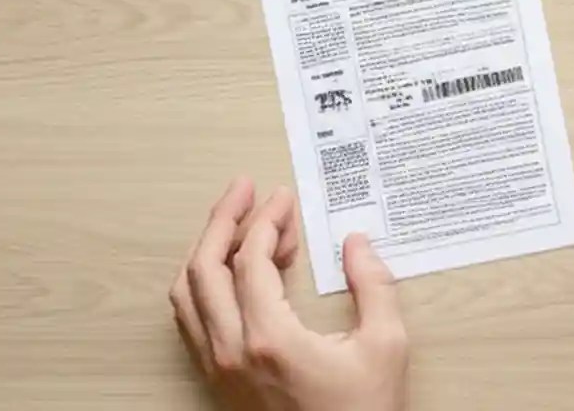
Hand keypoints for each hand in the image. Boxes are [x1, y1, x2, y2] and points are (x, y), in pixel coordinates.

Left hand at [168, 178, 408, 410]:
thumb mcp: (386, 346)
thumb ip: (374, 286)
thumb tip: (357, 242)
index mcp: (268, 339)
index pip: (248, 260)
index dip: (265, 221)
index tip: (283, 199)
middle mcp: (229, 352)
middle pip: (203, 268)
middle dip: (223, 220)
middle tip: (245, 190)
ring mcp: (217, 369)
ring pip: (187, 294)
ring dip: (209, 250)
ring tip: (239, 225)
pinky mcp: (216, 382)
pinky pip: (191, 321)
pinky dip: (205, 284)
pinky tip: (231, 272)